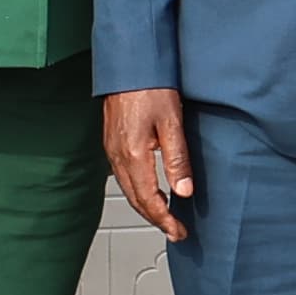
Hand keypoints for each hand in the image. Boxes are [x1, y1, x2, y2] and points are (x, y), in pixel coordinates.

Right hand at [99, 85, 194, 237]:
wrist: (128, 62)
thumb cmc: (150, 85)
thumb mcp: (172, 122)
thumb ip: (177, 159)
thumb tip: (184, 192)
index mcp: (133, 154)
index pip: (149, 199)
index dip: (165, 220)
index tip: (179, 231)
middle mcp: (117, 155)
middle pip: (135, 199)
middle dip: (155, 219)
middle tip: (175, 231)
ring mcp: (111, 148)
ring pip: (128, 189)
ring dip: (146, 206)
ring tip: (165, 216)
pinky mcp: (112, 141)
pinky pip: (123, 176)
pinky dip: (137, 190)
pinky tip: (150, 189)